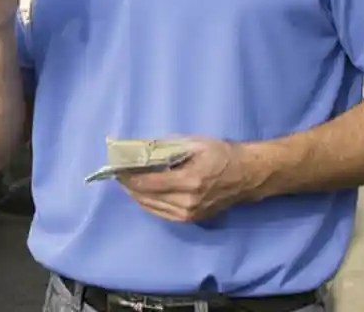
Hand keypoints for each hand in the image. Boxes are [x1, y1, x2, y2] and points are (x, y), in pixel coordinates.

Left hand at [116, 138, 259, 222]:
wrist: (247, 175)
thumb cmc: (221, 154)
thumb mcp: (193, 143)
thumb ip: (164, 147)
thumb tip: (138, 150)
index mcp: (189, 181)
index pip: (147, 183)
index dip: (128, 176)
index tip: (116, 168)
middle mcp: (187, 202)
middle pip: (146, 197)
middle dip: (129, 186)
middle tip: (119, 173)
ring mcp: (190, 214)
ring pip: (152, 207)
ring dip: (137, 195)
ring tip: (128, 182)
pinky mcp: (192, 220)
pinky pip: (162, 213)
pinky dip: (149, 203)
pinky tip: (143, 193)